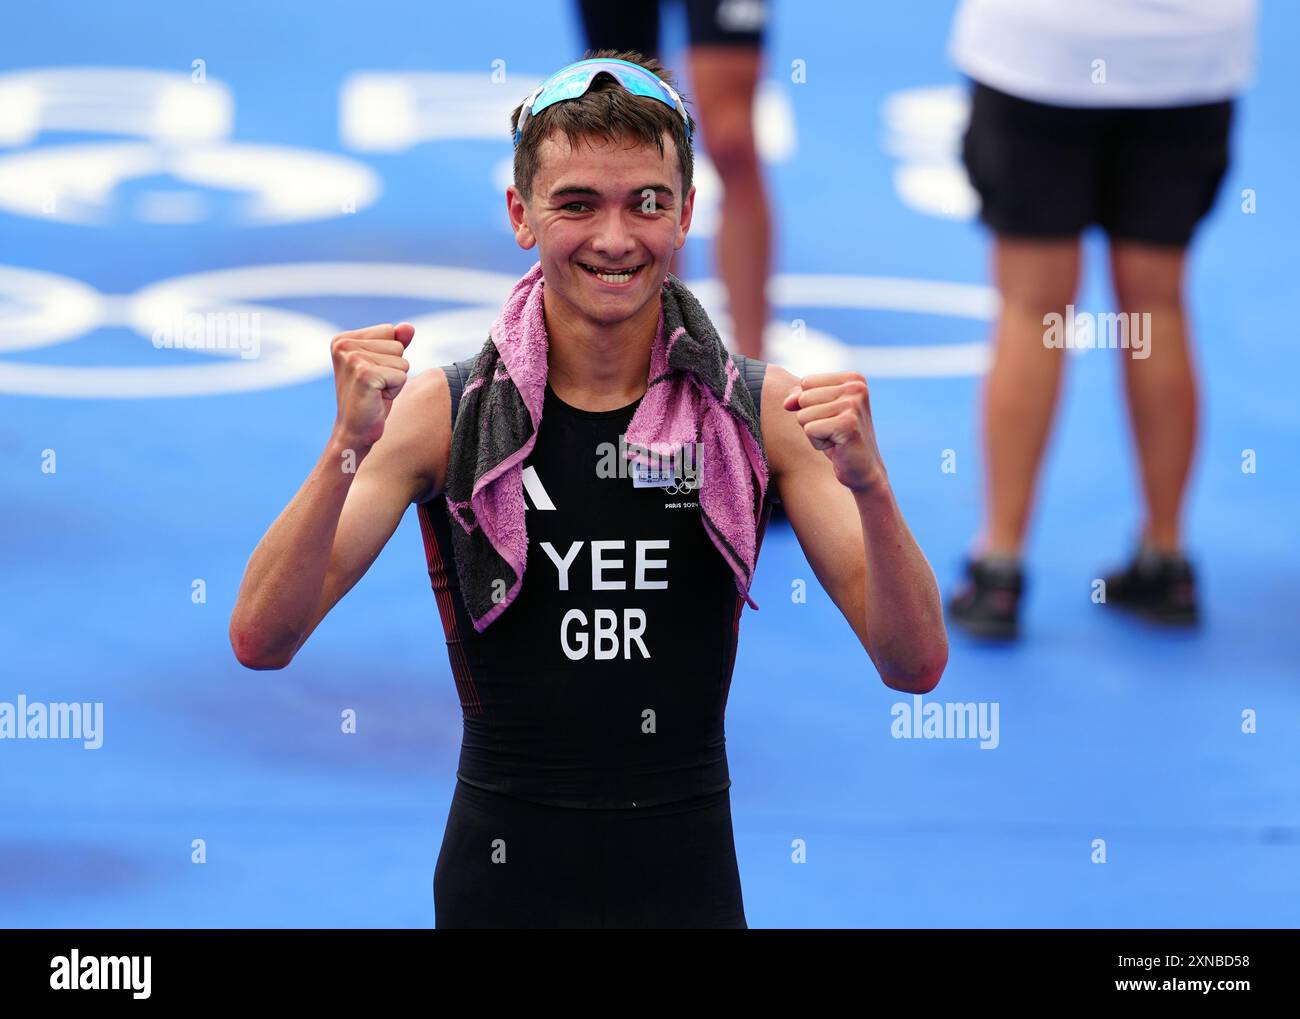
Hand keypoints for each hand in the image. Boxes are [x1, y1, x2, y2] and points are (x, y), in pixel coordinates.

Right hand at [330, 322, 413, 448]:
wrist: (354, 431)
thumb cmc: (370, 399)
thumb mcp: (384, 365)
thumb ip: (396, 342)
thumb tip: (409, 327)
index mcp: (343, 339)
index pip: (389, 330)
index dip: (389, 355)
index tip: (373, 374)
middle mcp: (344, 345)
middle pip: (397, 345)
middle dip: (394, 368)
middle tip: (375, 386)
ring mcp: (353, 359)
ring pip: (402, 361)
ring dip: (395, 380)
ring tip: (376, 392)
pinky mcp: (365, 374)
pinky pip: (401, 375)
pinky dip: (395, 390)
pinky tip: (377, 398)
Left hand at [782, 372, 887, 493]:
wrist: (863, 469)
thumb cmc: (839, 439)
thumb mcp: (819, 412)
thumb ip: (801, 398)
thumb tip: (786, 402)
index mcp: (853, 378)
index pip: (806, 382)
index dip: (811, 404)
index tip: (832, 417)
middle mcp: (856, 387)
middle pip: (803, 398)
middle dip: (811, 420)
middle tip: (833, 430)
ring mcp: (853, 404)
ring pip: (803, 415)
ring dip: (814, 433)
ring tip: (835, 438)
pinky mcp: (847, 424)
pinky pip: (809, 430)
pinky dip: (817, 443)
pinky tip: (836, 446)